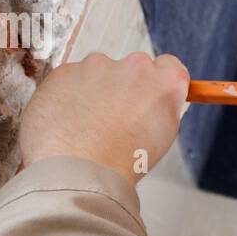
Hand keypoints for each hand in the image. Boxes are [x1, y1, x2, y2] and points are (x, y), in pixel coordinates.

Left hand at [20, 52, 188, 186]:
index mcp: (164, 82)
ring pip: (99, 72)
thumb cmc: (120, 161)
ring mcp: (98, 66)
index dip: (159, 82)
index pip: (170, 66)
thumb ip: (163, 108)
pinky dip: (69, 95)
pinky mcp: (66, 71)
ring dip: (96, 90)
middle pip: (132, 68)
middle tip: (117, 117)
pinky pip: (71, 78)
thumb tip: (158, 101)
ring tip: (89, 124)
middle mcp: (134, 67)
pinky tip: (70, 121)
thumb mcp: (162, 137)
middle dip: (126, 87)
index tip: (152, 93)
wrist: (78, 169)